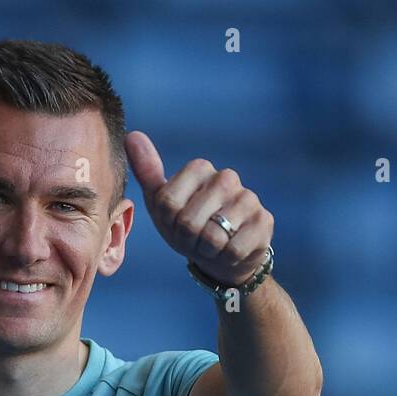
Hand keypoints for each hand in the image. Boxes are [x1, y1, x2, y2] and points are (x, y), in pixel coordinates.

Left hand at [124, 129, 274, 287]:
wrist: (221, 255)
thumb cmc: (187, 227)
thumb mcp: (162, 204)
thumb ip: (148, 172)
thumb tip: (132, 135)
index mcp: (200, 168)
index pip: (168, 203)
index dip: (170, 224)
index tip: (178, 224)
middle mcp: (226, 178)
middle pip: (189, 222)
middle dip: (188, 240)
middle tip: (197, 238)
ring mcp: (248, 198)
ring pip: (213, 237)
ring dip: (208, 250)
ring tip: (213, 244)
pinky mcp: (264, 221)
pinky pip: (234, 249)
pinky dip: (227, 258)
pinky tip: (231, 251)